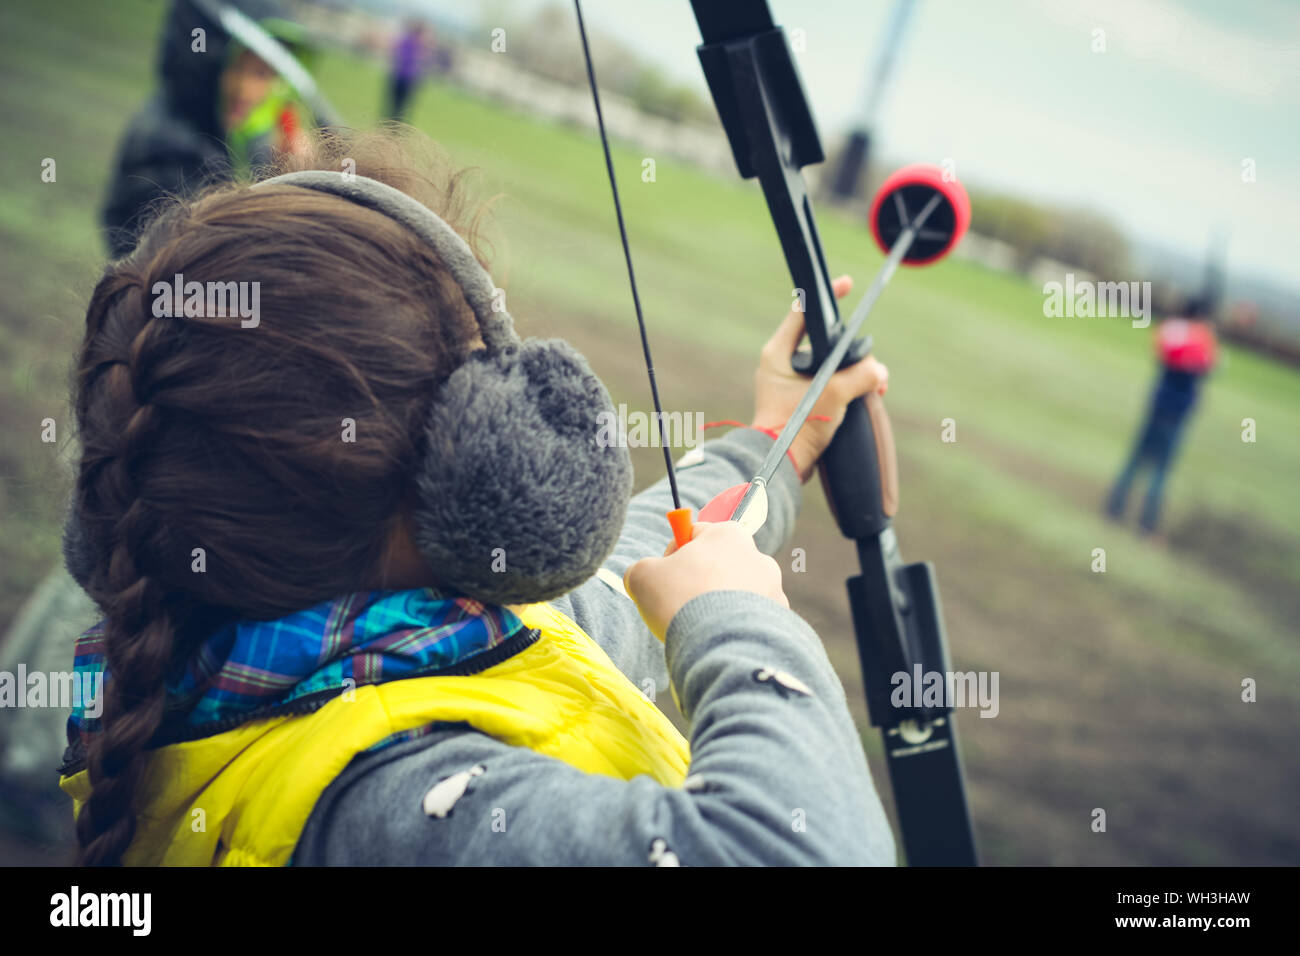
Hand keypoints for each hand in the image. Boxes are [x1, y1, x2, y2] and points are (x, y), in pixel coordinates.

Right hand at [624, 522, 787, 640]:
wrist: (723, 647)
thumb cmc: (681, 601)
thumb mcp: (642, 577)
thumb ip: (640, 569)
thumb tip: (641, 578)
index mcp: (728, 534)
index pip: (693, 534)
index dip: (671, 554)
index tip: (662, 576)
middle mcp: (758, 556)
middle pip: (718, 565)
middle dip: (697, 582)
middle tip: (678, 606)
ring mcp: (773, 589)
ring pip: (736, 593)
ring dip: (718, 605)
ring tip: (700, 627)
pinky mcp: (781, 620)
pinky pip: (750, 619)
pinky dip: (734, 627)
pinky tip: (719, 640)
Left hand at [752, 275, 889, 481]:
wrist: (780, 465)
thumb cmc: (796, 426)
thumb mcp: (834, 393)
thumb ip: (860, 375)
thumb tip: (878, 371)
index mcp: (779, 353)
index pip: (803, 312)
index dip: (827, 297)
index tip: (847, 285)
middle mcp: (782, 364)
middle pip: (825, 343)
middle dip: (854, 354)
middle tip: (874, 372)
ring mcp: (790, 383)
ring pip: (831, 367)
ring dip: (855, 375)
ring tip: (875, 389)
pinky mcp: (800, 402)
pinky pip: (829, 386)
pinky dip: (847, 390)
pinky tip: (865, 399)